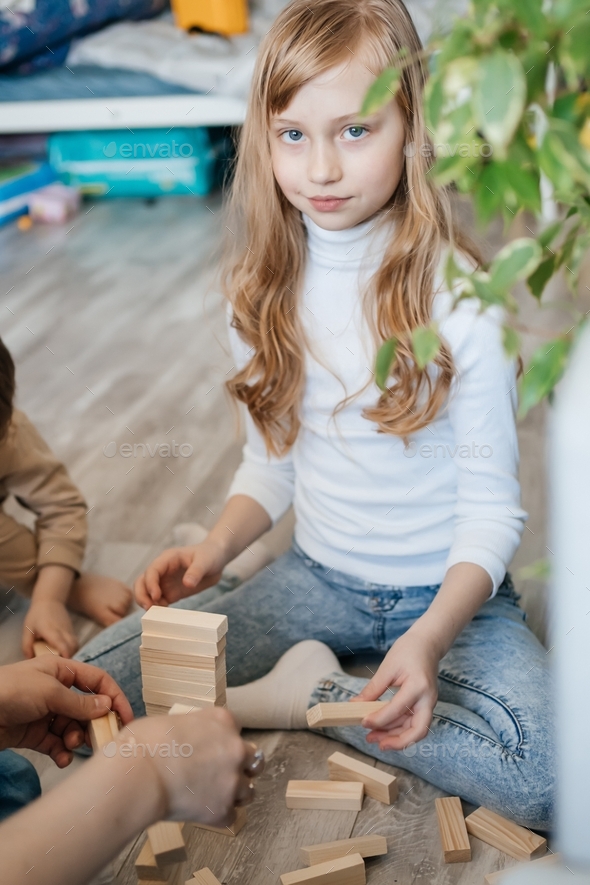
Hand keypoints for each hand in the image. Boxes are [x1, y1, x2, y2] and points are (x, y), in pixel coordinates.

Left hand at [0, 657, 133, 766]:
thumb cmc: (11, 691)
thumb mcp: (50, 692)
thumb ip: (80, 702)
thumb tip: (107, 706)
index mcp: (61, 671)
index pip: (97, 681)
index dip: (113, 697)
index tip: (125, 716)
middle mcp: (55, 690)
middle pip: (86, 707)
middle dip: (94, 723)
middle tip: (102, 738)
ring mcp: (44, 713)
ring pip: (72, 727)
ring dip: (76, 738)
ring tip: (71, 745)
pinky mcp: (34, 733)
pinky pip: (56, 743)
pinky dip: (62, 752)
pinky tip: (62, 758)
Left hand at [23, 598, 78, 658]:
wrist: (50, 600)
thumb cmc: (36, 615)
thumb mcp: (27, 630)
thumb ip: (27, 646)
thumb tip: (30, 659)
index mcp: (50, 630)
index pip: (61, 643)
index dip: (64, 653)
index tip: (64, 663)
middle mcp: (62, 631)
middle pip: (71, 646)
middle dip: (68, 657)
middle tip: (59, 666)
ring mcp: (69, 630)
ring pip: (75, 645)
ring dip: (71, 654)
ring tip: (61, 661)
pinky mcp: (72, 631)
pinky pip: (75, 643)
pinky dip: (72, 650)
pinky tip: (64, 654)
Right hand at [116, 708, 261, 826]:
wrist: (139, 774)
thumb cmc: (145, 743)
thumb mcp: (172, 720)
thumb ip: (192, 728)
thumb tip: (185, 739)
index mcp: (222, 721)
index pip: (236, 729)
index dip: (223, 741)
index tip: (211, 749)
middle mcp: (235, 748)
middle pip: (254, 759)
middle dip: (241, 766)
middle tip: (221, 774)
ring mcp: (232, 781)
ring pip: (249, 790)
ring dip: (235, 793)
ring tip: (213, 796)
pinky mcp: (223, 810)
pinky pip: (231, 816)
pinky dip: (219, 815)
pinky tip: (204, 812)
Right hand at [135, 539, 226, 608]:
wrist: (217, 559)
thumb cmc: (210, 555)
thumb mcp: (206, 561)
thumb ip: (196, 572)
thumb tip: (187, 584)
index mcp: (168, 558)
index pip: (152, 570)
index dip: (150, 583)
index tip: (156, 596)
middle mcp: (162, 570)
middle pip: (142, 581)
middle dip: (141, 594)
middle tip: (148, 608)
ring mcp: (165, 581)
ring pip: (146, 591)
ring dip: (146, 602)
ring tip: (156, 613)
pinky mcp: (170, 592)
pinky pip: (158, 601)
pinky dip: (157, 607)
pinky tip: (164, 614)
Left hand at [352, 627, 439, 750]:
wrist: (427, 644)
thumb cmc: (408, 650)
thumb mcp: (388, 667)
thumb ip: (373, 688)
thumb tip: (355, 704)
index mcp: (419, 686)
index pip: (398, 709)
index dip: (380, 719)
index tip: (363, 722)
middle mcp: (428, 698)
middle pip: (418, 730)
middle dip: (397, 741)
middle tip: (375, 742)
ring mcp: (429, 703)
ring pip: (415, 729)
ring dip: (395, 736)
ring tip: (373, 737)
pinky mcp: (425, 705)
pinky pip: (414, 722)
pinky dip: (399, 728)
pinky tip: (383, 729)